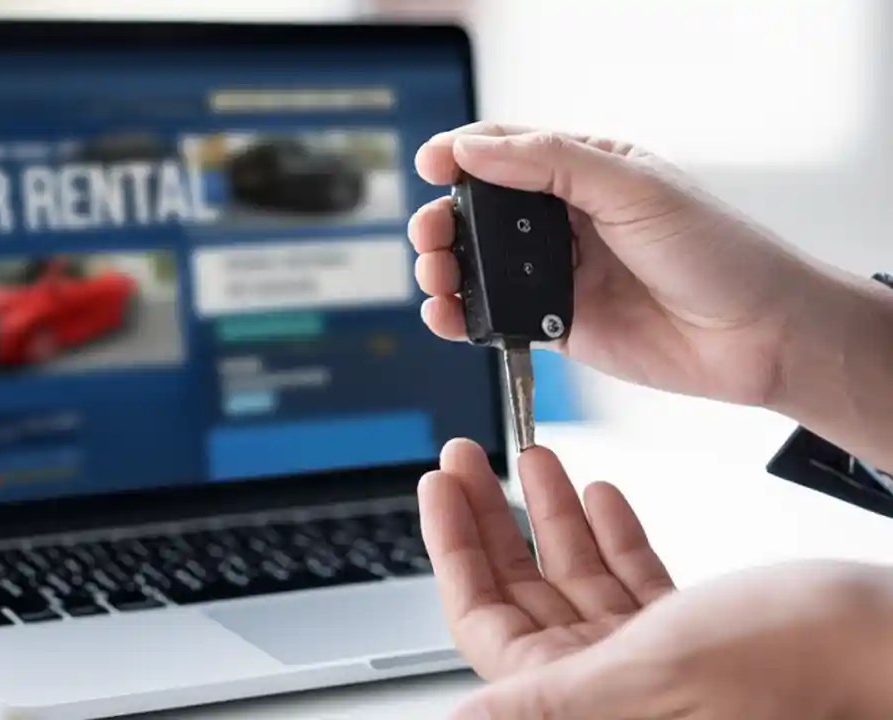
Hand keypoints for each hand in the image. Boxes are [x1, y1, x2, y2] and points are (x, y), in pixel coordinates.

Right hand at [408, 123, 824, 406]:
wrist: (758, 335)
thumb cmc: (717, 251)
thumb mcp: (633, 187)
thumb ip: (551, 165)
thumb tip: (474, 148)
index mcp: (588, 170)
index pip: (509, 150)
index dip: (463, 154)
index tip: (431, 165)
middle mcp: (568, 219)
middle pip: (482, 210)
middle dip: (445, 219)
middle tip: (430, 233)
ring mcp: (560, 272)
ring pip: (482, 265)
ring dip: (447, 268)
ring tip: (436, 276)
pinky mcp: (558, 324)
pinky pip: (497, 316)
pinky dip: (464, 317)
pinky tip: (449, 316)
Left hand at [419, 438, 892, 718]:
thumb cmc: (799, 664)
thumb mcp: (650, 671)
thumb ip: (547, 699)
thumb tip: (462, 719)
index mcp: (587, 701)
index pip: (485, 622)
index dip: (454, 550)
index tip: (438, 486)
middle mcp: (612, 686)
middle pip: (522, 592)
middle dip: (490, 519)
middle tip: (465, 458)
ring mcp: (654, 659)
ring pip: (573, 577)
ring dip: (548, 514)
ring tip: (528, 455)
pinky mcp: (695, 636)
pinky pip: (629, 578)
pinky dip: (609, 533)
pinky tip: (595, 493)